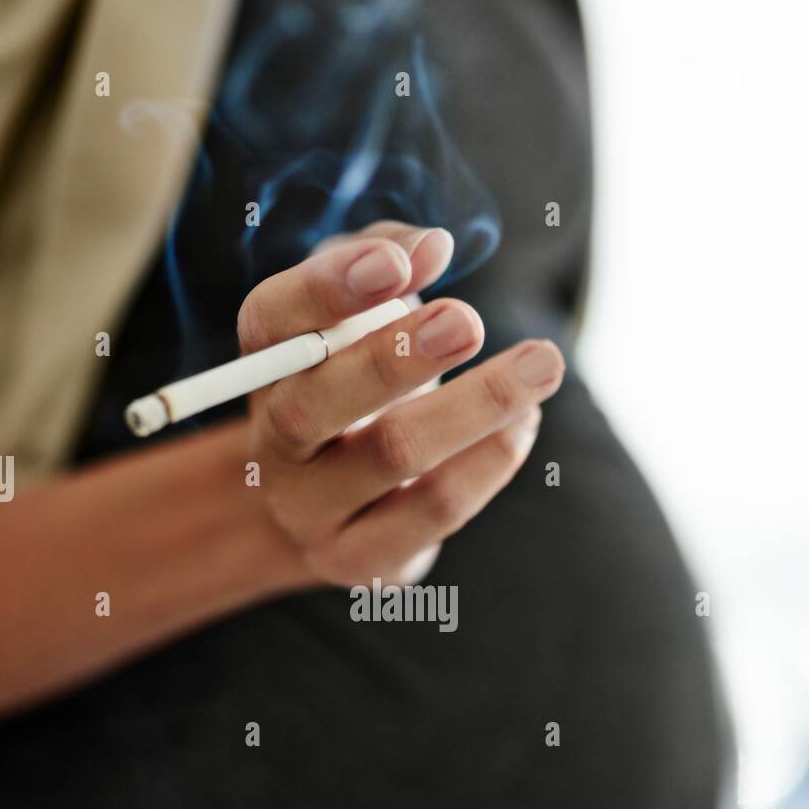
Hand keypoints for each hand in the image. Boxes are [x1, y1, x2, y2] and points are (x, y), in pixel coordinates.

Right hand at [237, 221, 564, 585]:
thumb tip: (432, 248)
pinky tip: (525, 422)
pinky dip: (491, 458)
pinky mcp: (361, 559)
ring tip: (543, 362)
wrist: (335, 511)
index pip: (272, 323)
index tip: (398, 265)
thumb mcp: (363, 313)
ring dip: (475, 404)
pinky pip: (435, 508)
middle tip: (466, 322)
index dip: (328, 289)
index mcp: (266, 367)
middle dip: (393, 359)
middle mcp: (273, 444)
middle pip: (314, 404)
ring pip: (390, 456)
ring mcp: (311, 511)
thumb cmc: (359, 387)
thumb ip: (389, 260)